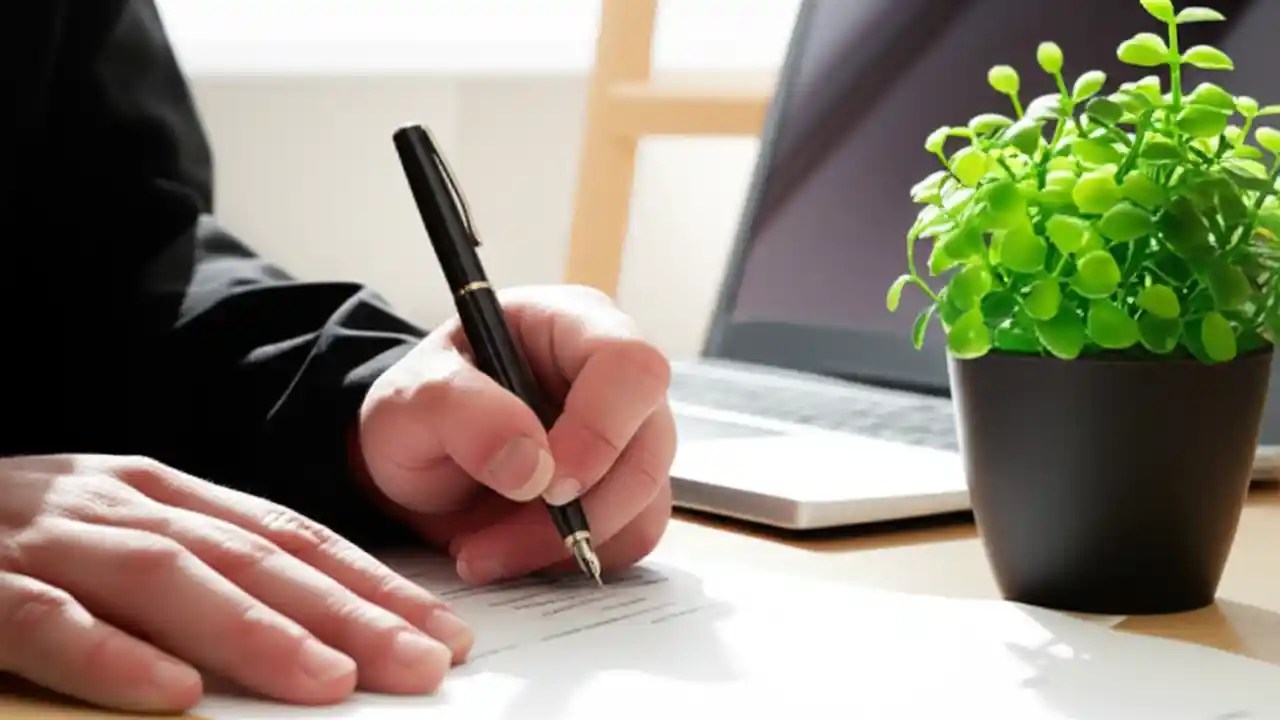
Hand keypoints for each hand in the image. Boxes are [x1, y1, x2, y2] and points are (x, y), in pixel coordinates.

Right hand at [0, 454, 472, 712]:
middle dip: (346, 610)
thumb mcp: (117, 544)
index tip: (440, 629)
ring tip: (331, 682)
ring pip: (166, 578)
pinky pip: (46, 621)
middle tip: (424, 663)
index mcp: (159, 493)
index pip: (287, 536)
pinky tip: (172, 696)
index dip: (368, 582)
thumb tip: (315, 634)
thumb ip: (199, 577)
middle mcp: (115, 504)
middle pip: (251, 556)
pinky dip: (111, 656)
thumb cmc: (13, 546)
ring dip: (254, 631)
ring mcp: (43, 539)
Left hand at [358, 285, 676, 584]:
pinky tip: (511, 551)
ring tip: (483, 549)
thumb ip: (462, 413)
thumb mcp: (411, 399)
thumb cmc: (420, 408)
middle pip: (650, 447)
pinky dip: (568, 560)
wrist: (413, 460)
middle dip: (576, 511)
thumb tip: (534, 467)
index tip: (545, 485)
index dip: (601, 430)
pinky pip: (629, 539)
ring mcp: (631, 438)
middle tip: (494, 539)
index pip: (630, 366)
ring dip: (562, 544)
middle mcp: (618, 379)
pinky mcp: (627, 493)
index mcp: (573, 325)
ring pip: (644, 504)